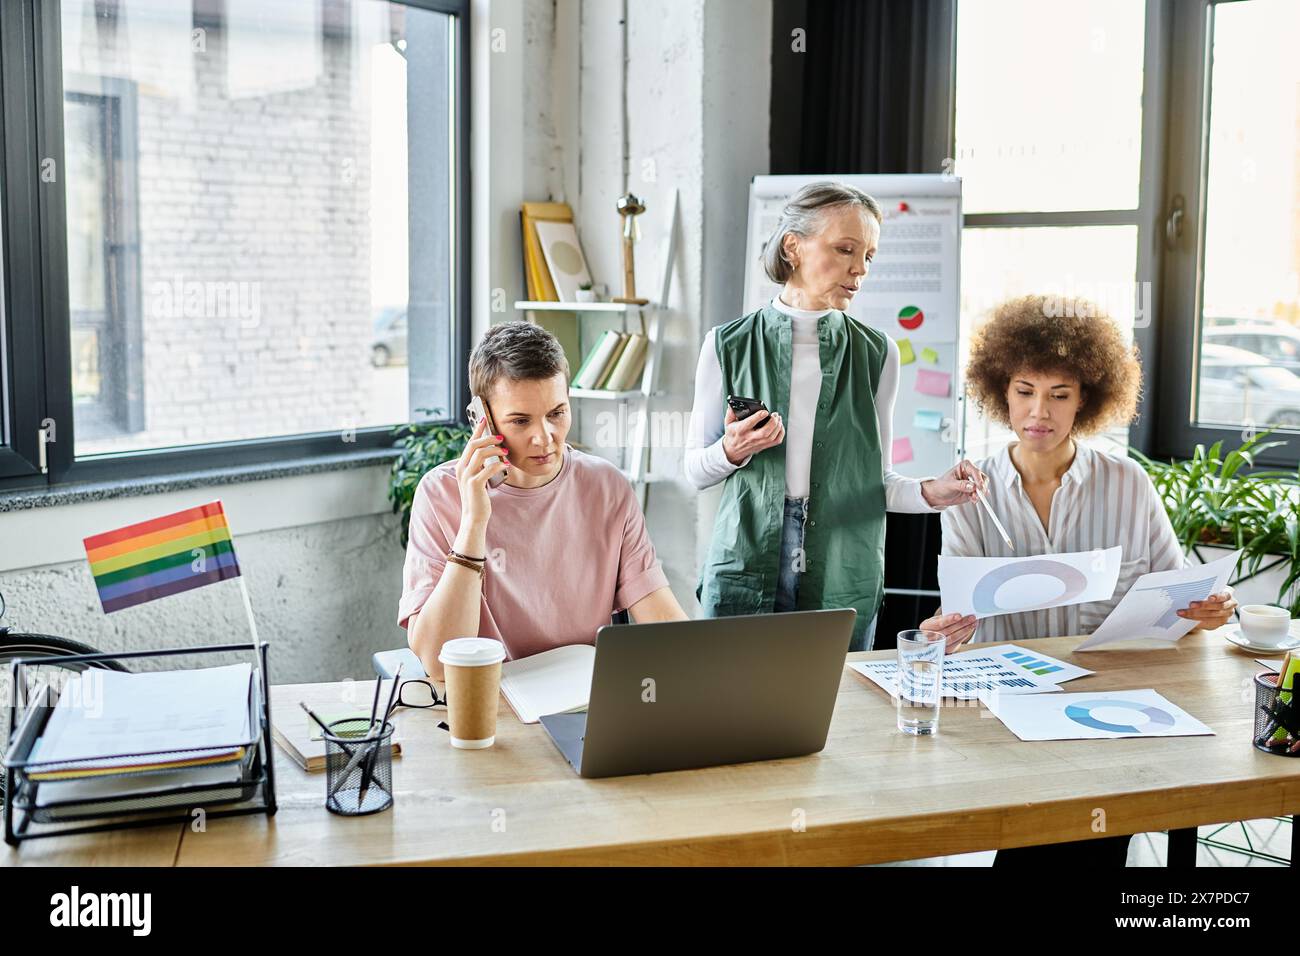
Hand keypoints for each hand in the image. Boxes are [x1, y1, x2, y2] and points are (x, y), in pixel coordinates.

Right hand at [455, 415, 508, 530]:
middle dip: (488, 438)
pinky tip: (506, 465)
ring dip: (495, 450)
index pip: (469, 443)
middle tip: (501, 438)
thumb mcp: (477, 478)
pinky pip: (488, 468)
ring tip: (506, 452)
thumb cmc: (478, 497)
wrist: (474, 517)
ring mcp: (467, 476)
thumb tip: (491, 452)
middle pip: (473, 445)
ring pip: (480, 454)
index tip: (484, 419)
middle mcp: (462, 468)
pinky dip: (499, 464)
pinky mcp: (475, 484)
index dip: (477, 430)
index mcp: (462, 465)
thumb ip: (480, 466)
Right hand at [721, 405, 784, 464]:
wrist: (733, 450)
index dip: (758, 417)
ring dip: (778, 426)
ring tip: (778, 417)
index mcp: (740, 430)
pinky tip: (779, 425)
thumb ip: (731, 412)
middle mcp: (750, 438)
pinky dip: (781, 432)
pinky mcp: (764, 446)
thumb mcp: (728, 422)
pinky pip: (776, 441)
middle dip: (773, 422)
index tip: (765, 411)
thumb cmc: (733, 434)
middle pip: (765, 432)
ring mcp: (758, 443)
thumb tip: (733, 404)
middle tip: (775, 414)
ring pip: (772, 437)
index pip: (750, 423)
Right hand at [920, 609, 976, 652]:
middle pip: (948, 630)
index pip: (939, 623)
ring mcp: (938, 645)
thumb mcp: (935, 620)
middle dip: (961, 623)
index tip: (959, 616)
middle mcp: (930, 637)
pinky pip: (957, 642)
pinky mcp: (947, 650)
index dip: (949, 620)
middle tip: (971, 617)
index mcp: (926, 627)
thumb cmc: (935, 627)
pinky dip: (964, 635)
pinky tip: (969, 630)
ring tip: (973, 623)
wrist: (933, 638)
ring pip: (953, 637)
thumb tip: (960, 612)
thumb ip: (944, 617)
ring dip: (965, 629)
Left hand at [921, 459, 986, 507]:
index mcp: (964, 466)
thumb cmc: (941, 486)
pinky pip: (980, 494)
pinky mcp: (973, 491)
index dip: (978, 479)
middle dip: (981, 487)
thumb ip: (961, 485)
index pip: (975, 471)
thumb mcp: (949, 484)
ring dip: (980, 493)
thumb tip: (972, 486)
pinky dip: (978, 497)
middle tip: (978, 494)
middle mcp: (970, 473)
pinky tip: (973, 500)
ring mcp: (973, 482)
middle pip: (983, 478)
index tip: (979, 487)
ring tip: (974, 498)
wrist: (938, 495)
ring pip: (983, 486)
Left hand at [1178, 587, 1237, 630]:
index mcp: (1228, 594)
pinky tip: (1187, 618)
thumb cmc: (1208, 594)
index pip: (1225, 596)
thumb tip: (1189, 588)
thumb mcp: (1209, 590)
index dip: (1218, 597)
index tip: (1209, 598)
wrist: (1211, 606)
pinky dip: (1196, 620)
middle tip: (1191, 605)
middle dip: (1203, 606)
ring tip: (1183, 612)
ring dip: (1195, 614)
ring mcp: (1225, 615)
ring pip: (1211, 615)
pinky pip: (1207, 623)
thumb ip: (1204, 589)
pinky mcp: (1219, 623)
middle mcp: (1229, 605)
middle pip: (1218, 607)